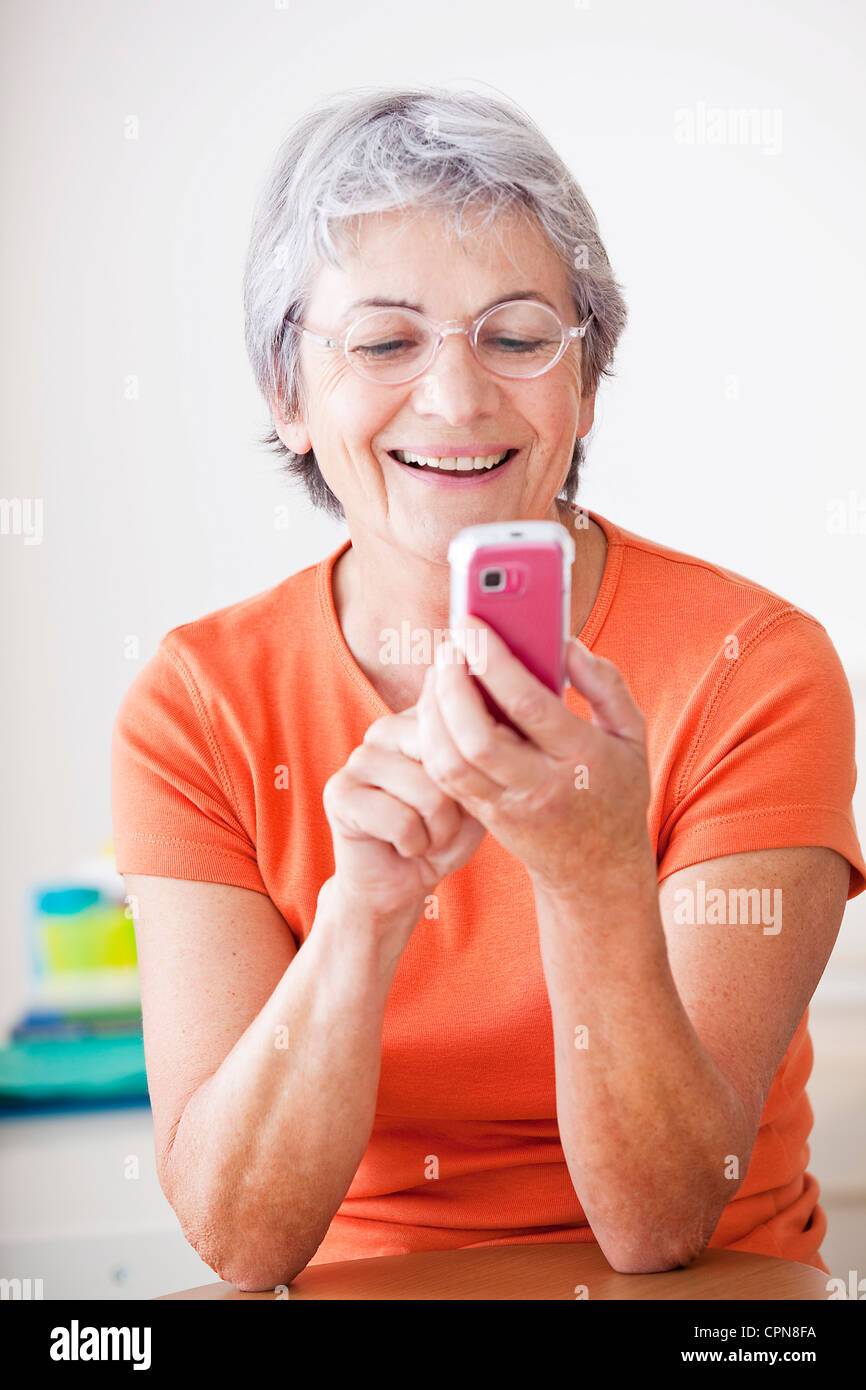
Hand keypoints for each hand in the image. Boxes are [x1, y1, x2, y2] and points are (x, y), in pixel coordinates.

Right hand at [322, 705, 485, 945]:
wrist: (401, 883)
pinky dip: (413, 845)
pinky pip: (401, 822)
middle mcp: (385, 729)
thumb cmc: (442, 834)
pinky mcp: (338, 792)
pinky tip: (401, 845)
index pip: (464, 733)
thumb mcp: (477, 796)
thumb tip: (486, 737)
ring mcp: (358, 758)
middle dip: (456, 807)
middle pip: (449, 762)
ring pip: (429, 795)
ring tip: (422, 835)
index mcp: (419, 720)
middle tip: (440, 823)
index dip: (475, 780)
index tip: (459, 800)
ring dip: (437, 832)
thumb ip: (480, 762)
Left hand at [415, 621, 652, 897]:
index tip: (472, 623)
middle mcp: (541, 786)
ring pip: (450, 761)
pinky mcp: (484, 817)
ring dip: (433, 711)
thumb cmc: (614, 787)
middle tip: (449, 646)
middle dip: (452, 686)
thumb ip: (605, 684)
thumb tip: (565, 643)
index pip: (529, 706)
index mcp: (584, 759)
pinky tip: (438, 704)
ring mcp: (508, 807)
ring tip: (441, 671)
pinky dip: (431, 736)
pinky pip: (444, 777)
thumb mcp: (631, 734)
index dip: (493, 661)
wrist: (597, 869)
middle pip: (477, 738)